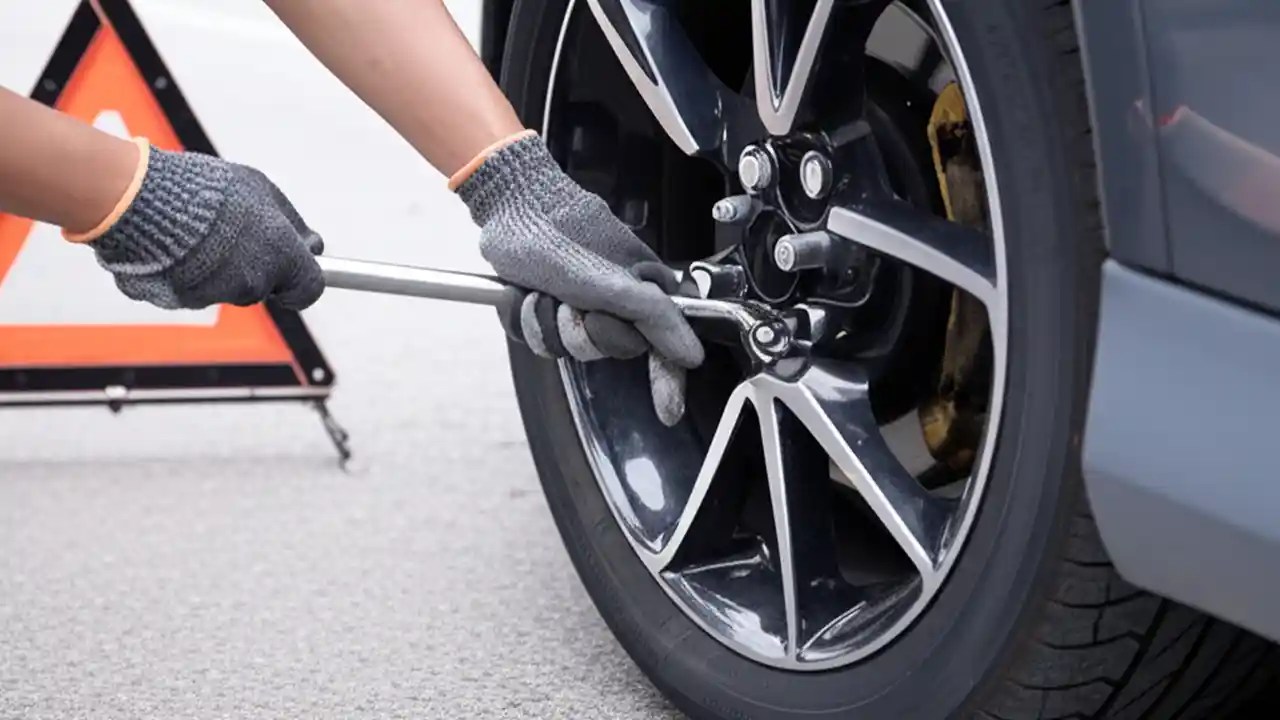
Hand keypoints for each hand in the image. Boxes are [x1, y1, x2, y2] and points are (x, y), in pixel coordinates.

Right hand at [87, 145, 324, 310]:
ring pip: (224, 290)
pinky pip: (187, 291)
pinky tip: (171, 244)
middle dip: (252, 267)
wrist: (140, 197)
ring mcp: (214, 296)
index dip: (301, 282)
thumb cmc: (203, 189)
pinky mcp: (177, 302)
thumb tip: (313, 245)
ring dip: (216, 270)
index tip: (293, 274)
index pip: (309, 291)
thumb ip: (291, 223)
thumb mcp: (261, 190)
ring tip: (194, 232)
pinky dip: (182, 274)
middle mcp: (252, 283)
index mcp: (280, 257)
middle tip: (229, 235)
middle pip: (262, 288)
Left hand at [457, 133, 702, 425]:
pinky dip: (529, 320)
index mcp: (642, 290)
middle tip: (573, 306)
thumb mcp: (613, 281)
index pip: (665, 346)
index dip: (667, 379)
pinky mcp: (549, 304)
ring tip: (544, 293)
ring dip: (549, 325)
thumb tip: (692, 353)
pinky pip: (540, 337)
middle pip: (609, 350)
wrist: (509, 204)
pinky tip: (527, 294)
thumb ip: (656, 318)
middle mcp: (615, 298)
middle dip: (583, 334)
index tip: (668, 408)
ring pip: (569, 347)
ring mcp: (580, 302)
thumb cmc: (559, 233)